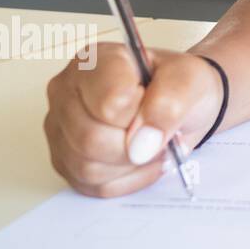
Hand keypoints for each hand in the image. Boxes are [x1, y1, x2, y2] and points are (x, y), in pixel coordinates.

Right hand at [44, 44, 222, 197]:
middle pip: (90, 139)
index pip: (108, 102)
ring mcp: (61, 130)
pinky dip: (128, 178)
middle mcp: (66, 93)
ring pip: (88, 167)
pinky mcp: (68, 162)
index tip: (156, 102)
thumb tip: (142, 144)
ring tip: (151, 142)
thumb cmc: (180, 85)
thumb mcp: (188, 79)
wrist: (184, 104)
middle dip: (135, 144)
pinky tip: (142, 158)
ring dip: (133, 163)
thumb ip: (169, 103)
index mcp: (92, 62)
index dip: (140, 112)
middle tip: (157, 129)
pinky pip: (94, 186)